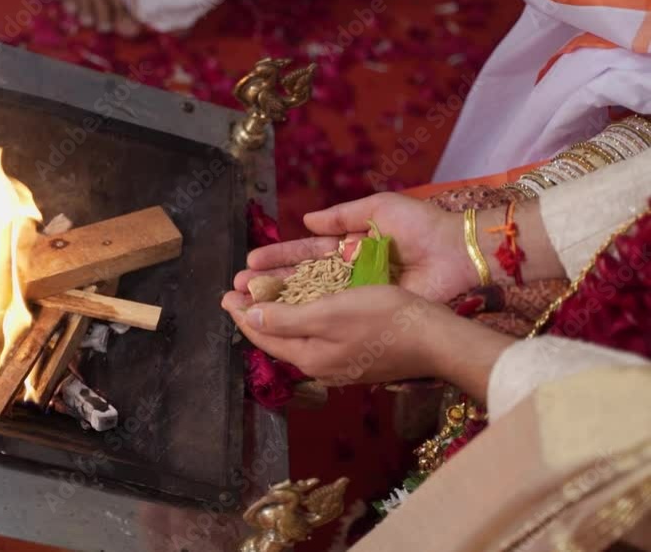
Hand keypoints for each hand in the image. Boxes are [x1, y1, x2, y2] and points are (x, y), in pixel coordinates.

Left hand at [222, 286, 514, 398]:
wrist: (435, 339)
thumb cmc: (383, 319)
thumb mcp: (329, 313)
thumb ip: (287, 319)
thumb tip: (250, 319)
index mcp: (308, 355)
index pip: (263, 336)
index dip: (242, 314)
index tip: (224, 296)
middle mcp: (319, 365)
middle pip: (277, 338)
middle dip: (255, 315)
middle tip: (238, 293)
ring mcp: (339, 364)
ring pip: (297, 338)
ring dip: (278, 316)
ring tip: (266, 297)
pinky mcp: (357, 357)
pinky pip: (318, 337)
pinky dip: (302, 320)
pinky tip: (305, 308)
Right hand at [235, 193, 477, 302]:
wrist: (456, 254)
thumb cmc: (422, 227)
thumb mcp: (379, 208)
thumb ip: (342, 215)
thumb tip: (306, 220)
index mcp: (350, 247)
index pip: (305, 254)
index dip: (278, 258)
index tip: (251, 261)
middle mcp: (348, 273)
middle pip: (300, 280)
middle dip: (269, 284)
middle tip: (238, 288)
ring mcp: (356, 296)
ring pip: (310, 301)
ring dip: (280, 303)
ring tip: (249, 304)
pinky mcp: (368, 314)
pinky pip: (333, 317)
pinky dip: (307, 319)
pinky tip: (282, 321)